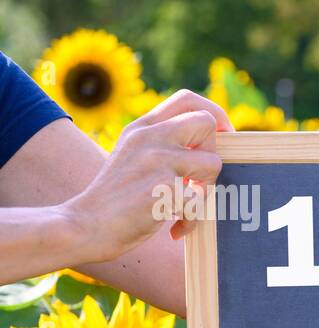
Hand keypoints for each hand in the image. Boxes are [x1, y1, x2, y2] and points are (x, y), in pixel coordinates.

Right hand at [59, 90, 232, 264]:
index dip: (215, 114)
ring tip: (185, 206)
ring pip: (213, 163)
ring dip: (206, 191)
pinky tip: (175, 229)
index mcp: (142, 127)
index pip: (187, 99)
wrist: (85, 226)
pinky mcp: (161, 189)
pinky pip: (199, 202)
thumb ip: (163, 144)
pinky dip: (192, 221)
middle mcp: (148, 137)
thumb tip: (211, 143)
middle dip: (214, 153)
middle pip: (207, 123)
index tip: (225, 136)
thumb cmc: (117, 198)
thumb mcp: (134, 156)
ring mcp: (155, 161)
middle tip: (199, 178)